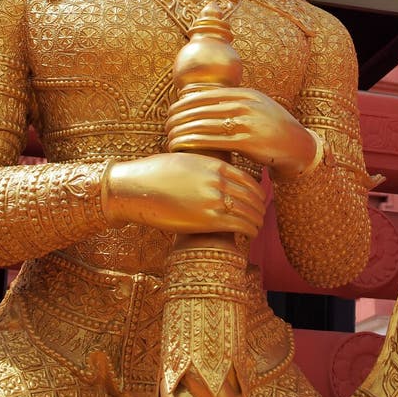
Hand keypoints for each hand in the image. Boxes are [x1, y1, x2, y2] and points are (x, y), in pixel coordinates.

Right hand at [101, 152, 265, 236]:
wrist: (136, 188)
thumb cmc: (156, 174)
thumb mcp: (186, 162)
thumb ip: (205, 168)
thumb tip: (214, 176)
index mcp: (215, 165)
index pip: (248, 180)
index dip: (257, 192)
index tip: (259, 200)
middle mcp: (219, 181)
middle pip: (252, 196)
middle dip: (259, 208)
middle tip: (261, 215)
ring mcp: (214, 200)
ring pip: (249, 212)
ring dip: (257, 221)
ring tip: (257, 227)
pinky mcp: (208, 219)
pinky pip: (240, 225)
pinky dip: (250, 230)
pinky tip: (250, 234)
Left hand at [166, 87, 316, 179]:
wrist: (299, 146)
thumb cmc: (273, 130)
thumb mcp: (257, 108)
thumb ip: (236, 103)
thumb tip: (208, 103)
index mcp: (245, 94)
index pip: (206, 94)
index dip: (185, 103)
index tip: (171, 111)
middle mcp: (245, 104)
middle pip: (202, 108)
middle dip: (179, 116)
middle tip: (165, 125)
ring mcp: (247, 122)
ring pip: (204, 123)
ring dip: (182, 130)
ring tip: (169, 137)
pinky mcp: (248, 141)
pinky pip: (213, 140)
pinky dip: (193, 141)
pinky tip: (181, 145)